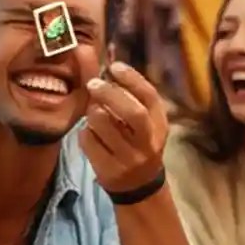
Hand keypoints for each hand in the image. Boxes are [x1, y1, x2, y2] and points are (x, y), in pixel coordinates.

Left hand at [79, 62, 168, 193]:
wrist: (138, 185)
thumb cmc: (136, 142)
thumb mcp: (141, 120)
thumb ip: (124, 93)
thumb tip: (98, 58)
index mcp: (160, 124)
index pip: (150, 97)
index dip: (132, 79)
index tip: (114, 67)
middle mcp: (148, 142)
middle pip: (133, 112)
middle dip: (111, 94)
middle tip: (93, 84)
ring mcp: (130, 159)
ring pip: (105, 126)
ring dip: (92, 113)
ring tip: (93, 113)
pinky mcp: (110, 170)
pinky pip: (89, 142)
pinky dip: (84, 132)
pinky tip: (90, 133)